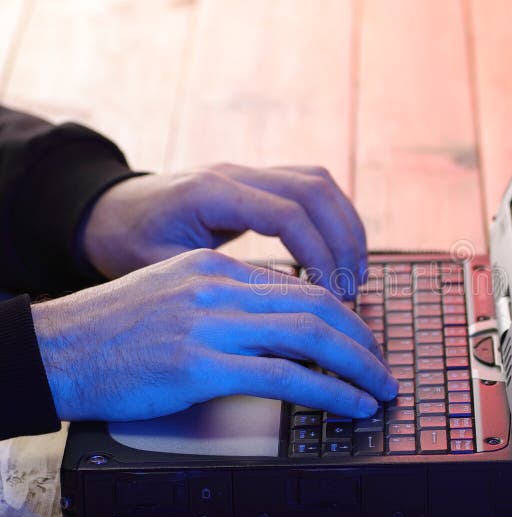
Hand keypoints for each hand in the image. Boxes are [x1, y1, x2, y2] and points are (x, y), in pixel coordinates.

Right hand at [31, 249, 396, 421]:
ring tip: (379, 387)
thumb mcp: (174, 292)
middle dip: (360, 337)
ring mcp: (210, 325)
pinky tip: (349, 403)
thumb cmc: (114, 328)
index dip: (339, 313)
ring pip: (309, 335)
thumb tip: (277, 323)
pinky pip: (283, 376)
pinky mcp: (201, 366)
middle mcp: (219, 287)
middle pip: (315, 304)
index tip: (358, 337)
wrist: (57, 349)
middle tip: (381, 362)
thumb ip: (226, 299)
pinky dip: (328, 390)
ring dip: (356, 364)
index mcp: (215, 267)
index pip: (297, 285)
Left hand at [83, 164, 366, 298]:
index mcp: (211, 192)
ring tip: (356, 272)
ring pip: (320, 183)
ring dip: (346, 227)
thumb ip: (227, 282)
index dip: (319, 254)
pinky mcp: (258, 181)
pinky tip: (340, 251)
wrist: (111, 213)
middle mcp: (236, 173)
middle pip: (314, 190)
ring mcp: (249, 173)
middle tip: (353, 287)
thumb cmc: (129, 244)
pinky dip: (334, 218)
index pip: (287, 213)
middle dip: (342, 241)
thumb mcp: (168, 270)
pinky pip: (312, 187)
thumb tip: (288, 303)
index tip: (331, 294)